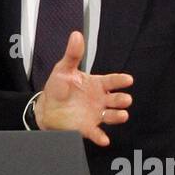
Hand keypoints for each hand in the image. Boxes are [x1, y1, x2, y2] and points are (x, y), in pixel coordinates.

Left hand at [33, 31, 132, 146]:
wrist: (46, 107)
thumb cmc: (59, 86)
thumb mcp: (64, 68)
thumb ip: (73, 54)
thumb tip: (76, 35)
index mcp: (97, 84)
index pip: (112, 81)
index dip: (120, 81)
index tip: (128, 80)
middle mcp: (100, 99)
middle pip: (116, 100)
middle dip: (122, 100)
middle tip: (125, 100)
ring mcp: (95, 114)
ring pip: (111, 115)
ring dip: (118, 116)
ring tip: (122, 115)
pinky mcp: (87, 127)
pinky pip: (96, 133)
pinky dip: (100, 136)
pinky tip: (104, 140)